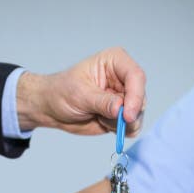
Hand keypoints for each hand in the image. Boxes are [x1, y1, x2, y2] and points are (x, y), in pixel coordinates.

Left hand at [17, 47, 145, 136]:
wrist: (52, 108)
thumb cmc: (61, 92)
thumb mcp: (80, 95)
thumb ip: (102, 102)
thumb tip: (121, 109)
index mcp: (115, 62)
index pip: (135, 76)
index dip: (135, 96)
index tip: (127, 115)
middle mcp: (123, 78)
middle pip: (141, 97)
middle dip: (129, 113)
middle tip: (111, 120)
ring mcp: (124, 97)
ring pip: (138, 114)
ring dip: (122, 123)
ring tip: (100, 117)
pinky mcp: (122, 114)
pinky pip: (132, 127)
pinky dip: (120, 130)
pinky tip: (103, 123)